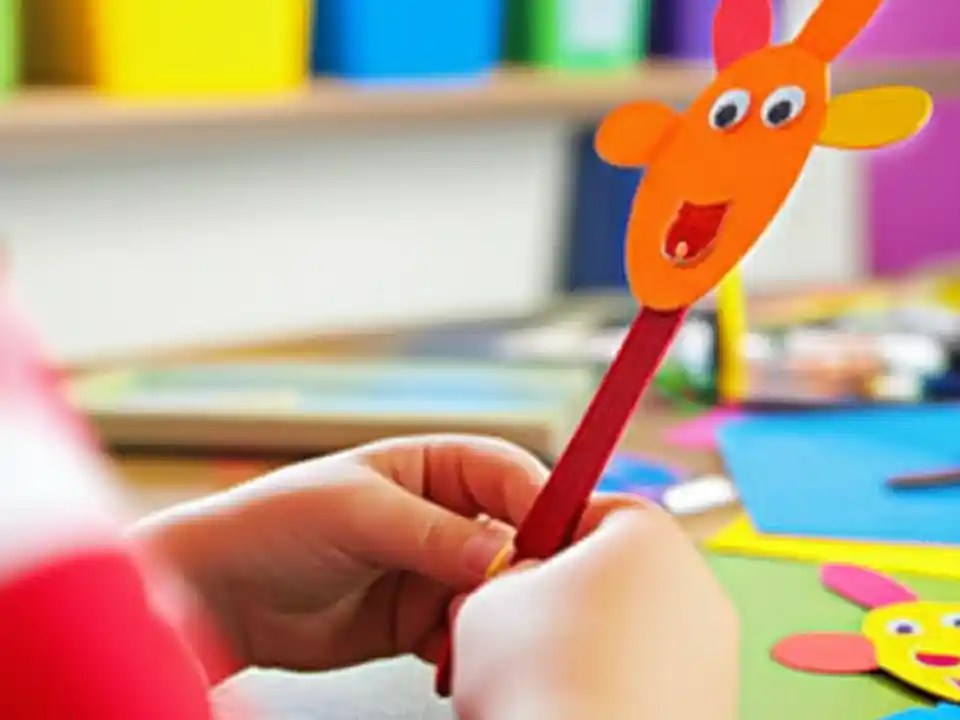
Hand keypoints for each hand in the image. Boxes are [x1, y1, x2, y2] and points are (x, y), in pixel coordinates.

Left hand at [133, 436, 546, 672]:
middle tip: (525, 594)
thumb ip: (436, 535)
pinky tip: (448, 659)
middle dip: (525, 566)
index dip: (543, 501)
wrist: (216, 596)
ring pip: (495, 592)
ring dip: (492, 613)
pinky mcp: (418, 621)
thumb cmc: (274, 526)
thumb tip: (508, 555)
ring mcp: (432, 570)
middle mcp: (442, 515)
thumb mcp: (358, 515)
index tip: (565, 534)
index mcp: (432, 465)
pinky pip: (464, 634)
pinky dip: (465, 648)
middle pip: (515, 536)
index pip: (509, 474)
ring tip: (466, 629)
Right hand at [450, 501, 738, 719]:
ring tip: (544, 685)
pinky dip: (619, 693)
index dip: (545, 538)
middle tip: (519, 634)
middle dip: (569, 602)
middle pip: (619, 575)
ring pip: (638, 635)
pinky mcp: (715, 704)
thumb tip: (516, 588)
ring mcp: (716, 650)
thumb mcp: (487, 600)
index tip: (515, 569)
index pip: (593, 510)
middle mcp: (696, 583)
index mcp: (647, 534)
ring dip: (594, 651)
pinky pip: (655, 684)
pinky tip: (578, 711)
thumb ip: (503, 576)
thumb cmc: (540, 679)